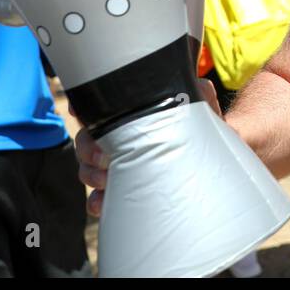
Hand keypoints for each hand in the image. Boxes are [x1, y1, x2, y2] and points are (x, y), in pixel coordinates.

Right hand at [75, 78, 221, 217]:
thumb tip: (202, 85)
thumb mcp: (200, 110)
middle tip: (106, 157)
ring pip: (86, 170)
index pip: (98, 110)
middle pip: (85, 140)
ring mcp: (115, 167)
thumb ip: (199, 94)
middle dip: (89, 148)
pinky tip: (104, 204)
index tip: (77, 110)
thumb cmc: (200, 131)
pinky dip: (97, 202)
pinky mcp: (120, 193)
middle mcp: (117, 141)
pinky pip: (98, 200)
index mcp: (130, 118)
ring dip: (91, 175)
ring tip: (106, 179)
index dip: (82, 108)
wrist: (211, 163)